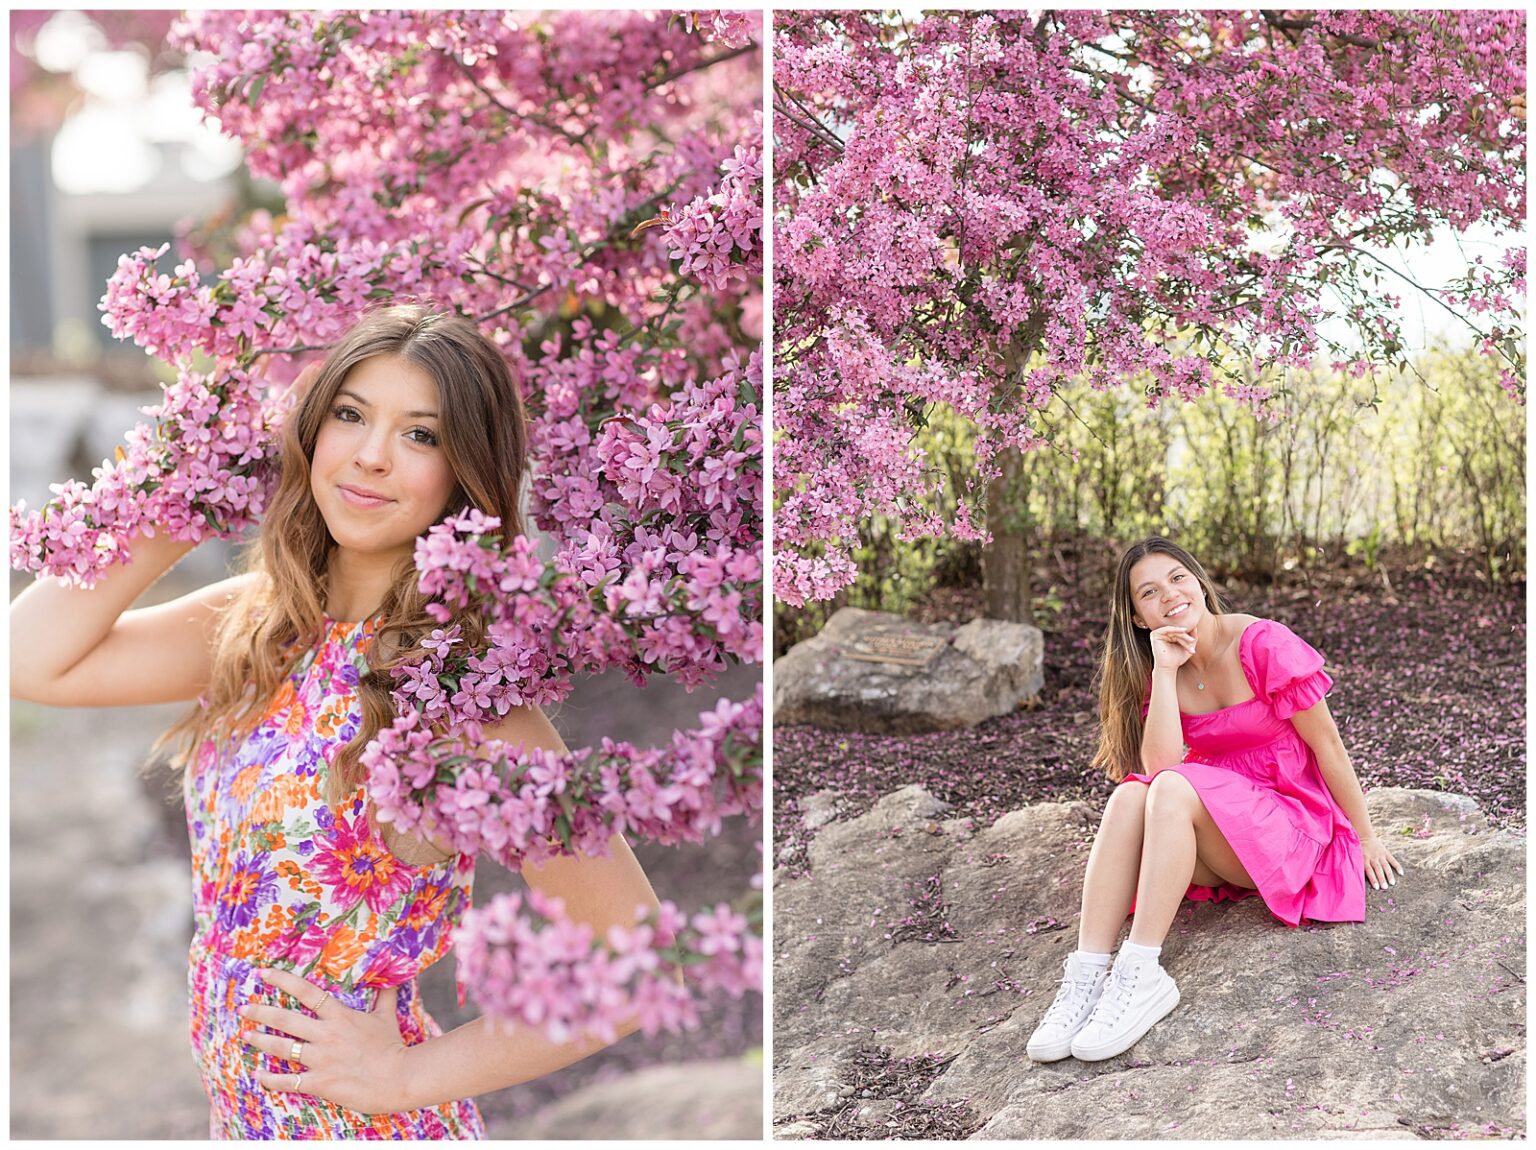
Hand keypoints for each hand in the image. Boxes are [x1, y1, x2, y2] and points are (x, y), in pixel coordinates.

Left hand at [240, 966, 409, 1115]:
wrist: (399, 1078)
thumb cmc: (392, 1046)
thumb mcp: (386, 1016)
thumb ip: (384, 996)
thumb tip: (393, 976)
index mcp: (340, 1016)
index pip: (307, 992)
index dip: (283, 980)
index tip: (264, 973)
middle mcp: (327, 1035)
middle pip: (286, 1020)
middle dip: (261, 1012)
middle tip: (243, 1008)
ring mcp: (321, 1059)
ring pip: (283, 1048)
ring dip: (261, 1041)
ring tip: (246, 1036)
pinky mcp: (320, 1082)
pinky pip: (289, 1081)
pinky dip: (271, 1079)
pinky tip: (259, 1075)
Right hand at [1149, 625, 1195, 670]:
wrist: (1168, 667)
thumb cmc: (1177, 659)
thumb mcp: (1188, 646)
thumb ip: (1192, 637)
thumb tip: (1195, 627)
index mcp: (1169, 637)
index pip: (1179, 633)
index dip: (1188, 635)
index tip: (1194, 640)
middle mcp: (1163, 635)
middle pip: (1177, 631)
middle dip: (1186, 636)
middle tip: (1192, 641)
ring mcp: (1158, 635)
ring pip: (1173, 630)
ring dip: (1182, 634)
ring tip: (1190, 641)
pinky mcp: (1154, 635)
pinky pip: (1166, 629)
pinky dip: (1175, 629)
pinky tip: (1183, 631)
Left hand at [1360, 835, 1404, 890]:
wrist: (1365, 836)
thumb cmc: (1359, 849)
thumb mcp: (1357, 856)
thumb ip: (1358, 865)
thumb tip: (1356, 877)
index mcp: (1365, 858)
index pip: (1369, 870)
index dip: (1373, 879)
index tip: (1376, 887)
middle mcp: (1373, 857)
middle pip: (1378, 869)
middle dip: (1381, 879)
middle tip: (1385, 887)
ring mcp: (1380, 855)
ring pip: (1385, 866)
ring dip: (1389, 875)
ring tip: (1392, 883)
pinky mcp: (1386, 852)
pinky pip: (1392, 860)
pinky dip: (1397, 866)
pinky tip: (1401, 873)